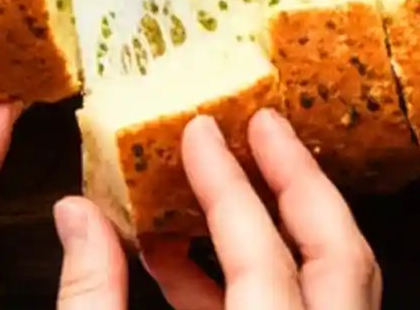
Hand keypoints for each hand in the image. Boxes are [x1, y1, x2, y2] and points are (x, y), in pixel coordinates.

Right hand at [54, 109, 381, 308]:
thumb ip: (91, 295)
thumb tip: (79, 215)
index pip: (261, 256)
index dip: (227, 187)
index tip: (201, 132)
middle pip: (339, 256)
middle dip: (299, 182)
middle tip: (264, 126)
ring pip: (340, 283)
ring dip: (286, 226)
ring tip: (231, 178)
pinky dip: (261, 282)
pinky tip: (194, 260)